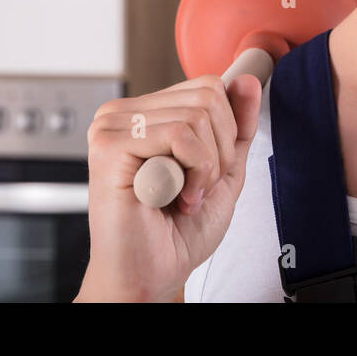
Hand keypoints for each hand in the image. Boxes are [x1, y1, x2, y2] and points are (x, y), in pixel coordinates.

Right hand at [76, 73, 262, 301]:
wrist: (151, 275)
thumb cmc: (178, 231)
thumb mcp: (224, 169)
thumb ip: (238, 125)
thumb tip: (246, 80)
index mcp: (146, 113)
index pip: (209, 87)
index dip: (227, 132)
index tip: (209, 172)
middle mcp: (124, 113)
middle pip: (207, 95)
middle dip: (219, 150)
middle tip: (197, 187)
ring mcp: (112, 125)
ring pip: (197, 115)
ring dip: (205, 167)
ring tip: (183, 195)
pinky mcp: (109, 144)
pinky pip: (178, 134)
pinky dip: (192, 172)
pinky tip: (172, 197)